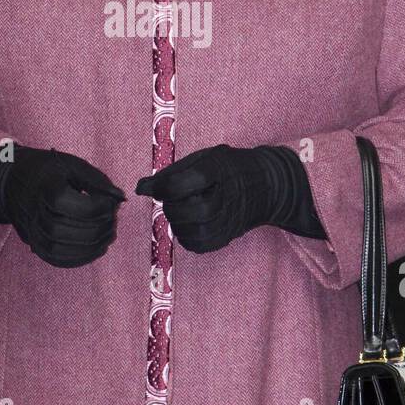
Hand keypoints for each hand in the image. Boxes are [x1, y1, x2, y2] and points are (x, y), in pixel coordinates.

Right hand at [5, 147, 125, 267]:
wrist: (11, 180)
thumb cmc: (46, 170)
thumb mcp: (72, 165)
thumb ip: (96, 181)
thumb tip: (119, 198)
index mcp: (45, 187)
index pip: (72, 205)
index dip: (98, 206)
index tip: (111, 201)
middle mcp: (34, 211)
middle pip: (65, 229)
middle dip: (96, 228)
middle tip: (113, 220)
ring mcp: (31, 229)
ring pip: (59, 248)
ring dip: (90, 246)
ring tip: (108, 235)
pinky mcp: (33, 243)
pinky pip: (55, 259)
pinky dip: (78, 258)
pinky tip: (95, 248)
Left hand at [135, 143, 310, 252]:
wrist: (265, 186)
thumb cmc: (228, 168)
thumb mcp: (202, 159)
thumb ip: (171, 173)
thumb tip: (140, 188)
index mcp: (216, 170)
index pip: (179, 184)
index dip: (162, 187)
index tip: (160, 186)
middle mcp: (224, 197)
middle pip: (184, 210)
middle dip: (171, 205)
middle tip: (175, 198)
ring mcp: (227, 221)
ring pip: (188, 230)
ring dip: (177, 221)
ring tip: (184, 208)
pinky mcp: (225, 237)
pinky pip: (196, 244)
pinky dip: (186, 235)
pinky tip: (190, 222)